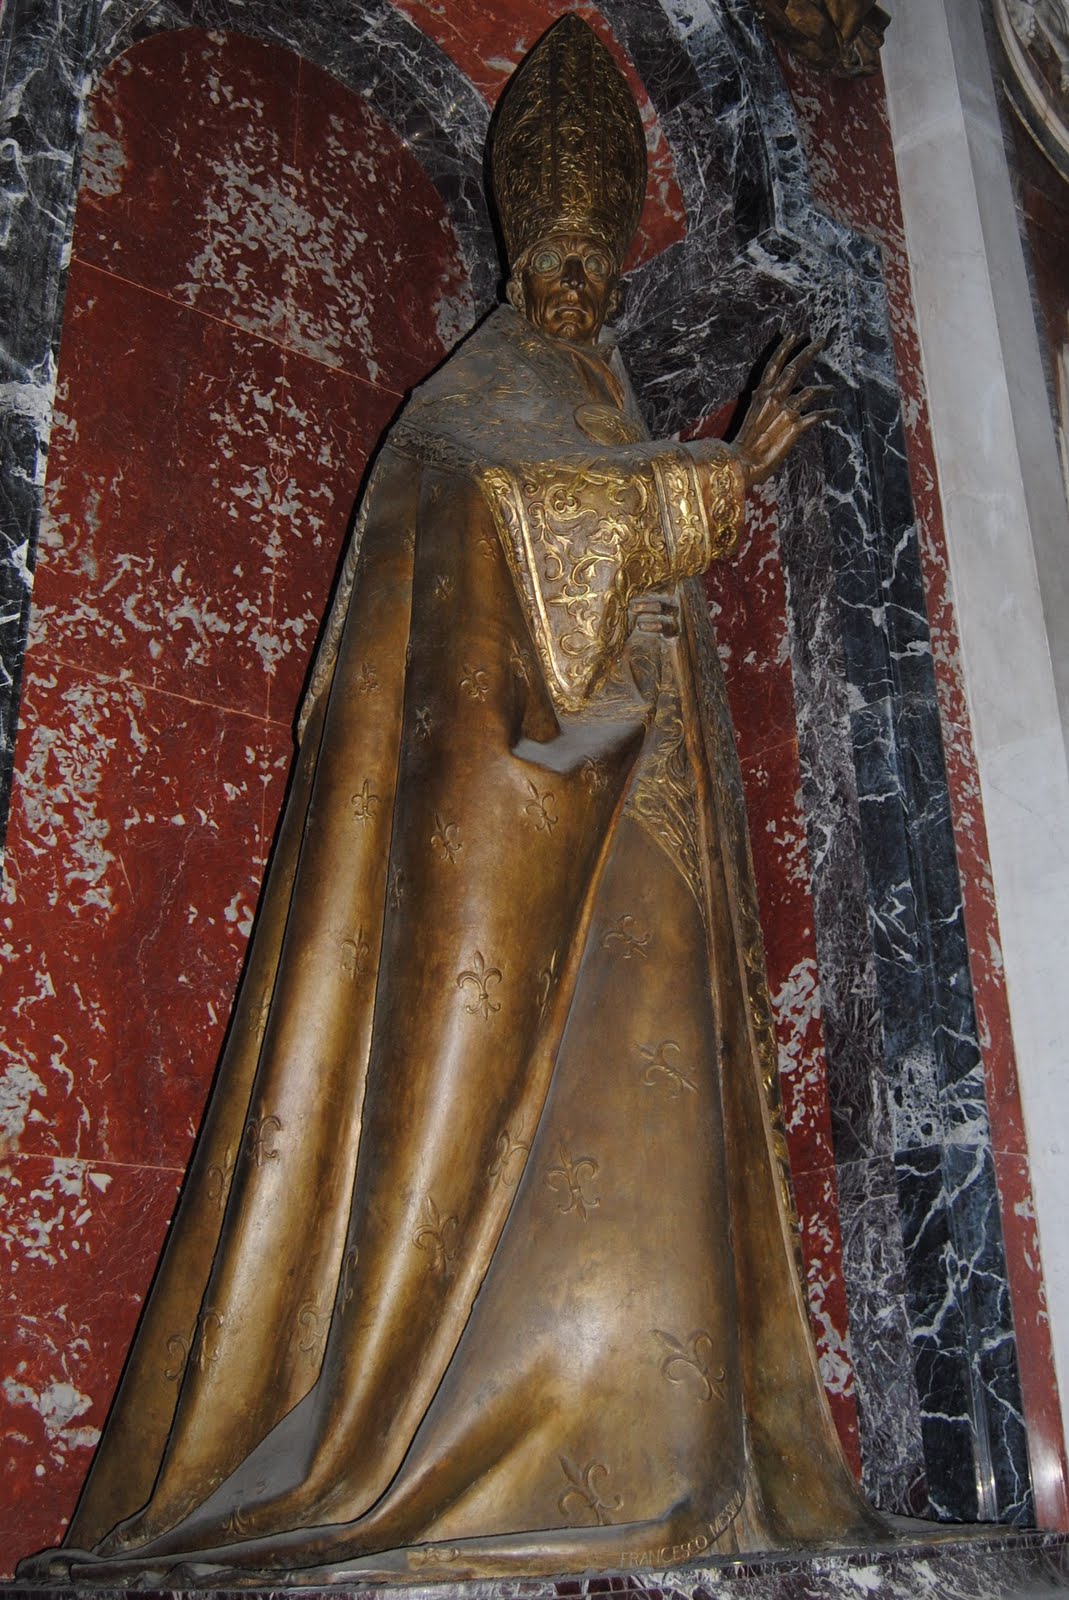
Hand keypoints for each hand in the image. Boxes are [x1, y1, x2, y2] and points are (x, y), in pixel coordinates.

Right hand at [733, 333, 833, 489]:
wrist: (742, 463)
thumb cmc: (743, 445)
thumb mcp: (750, 417)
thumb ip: (760, 404)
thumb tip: (762, 395)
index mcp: (760, 396)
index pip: (773, 365)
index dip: (783, 349)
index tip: (793, 334)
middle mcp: (774, 399)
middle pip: (794, 369)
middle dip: (808, 352)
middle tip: (821, 340)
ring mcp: (786, 412)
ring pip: (810, 391)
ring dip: (824, 389)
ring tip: (833, 389)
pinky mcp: (795, 427)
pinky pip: (817, 415)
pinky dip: (828, 413)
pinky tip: (835, 413)